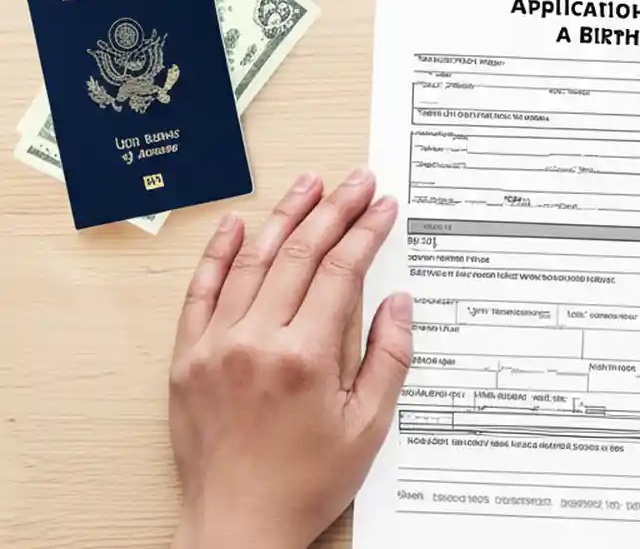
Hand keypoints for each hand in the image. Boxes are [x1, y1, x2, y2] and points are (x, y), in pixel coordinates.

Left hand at [168, 169, 409, 548]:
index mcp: (306, 357)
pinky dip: (219, 254)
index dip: (366, 231)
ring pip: (252, 262)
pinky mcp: (187, 358)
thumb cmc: (306, 483)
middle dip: (334, 210)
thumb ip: (388, 358)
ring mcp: (216, 346)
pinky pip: (202, 292)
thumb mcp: (368, 427)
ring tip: (308, 184)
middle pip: (300, 255)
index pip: (341, 271)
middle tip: (356, 180)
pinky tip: (236, 224)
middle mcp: (257, 341)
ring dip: (284, 217)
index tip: (383, 206)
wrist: (237, 525)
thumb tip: (397, 302)